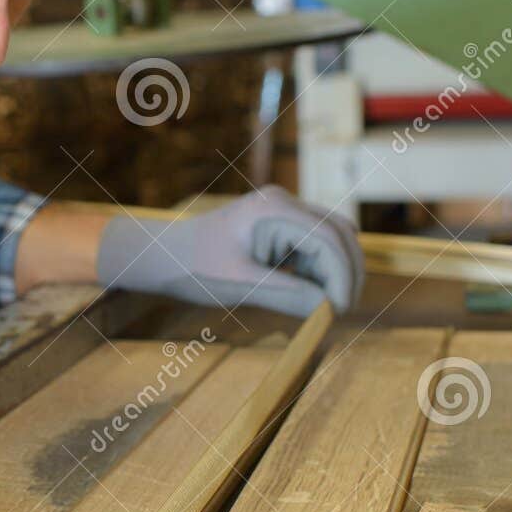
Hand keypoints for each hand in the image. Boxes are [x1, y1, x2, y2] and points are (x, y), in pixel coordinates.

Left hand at [97, 187, 363, 316]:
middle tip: (343, 309)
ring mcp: (283, 211)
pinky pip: (313, 245)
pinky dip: (319, 269)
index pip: (329, 236)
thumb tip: (331, 309)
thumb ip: (288, 295)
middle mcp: (284, 203)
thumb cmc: (195, 266)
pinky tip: (308, 293)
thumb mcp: (242, 285)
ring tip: (325, 305)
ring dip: (334, 270)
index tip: (342, 307)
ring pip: (330, 238)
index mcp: (274, 209)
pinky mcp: (280, 225)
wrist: (165, 255)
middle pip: (338, 232)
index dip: (343, 273)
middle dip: (347, 270)